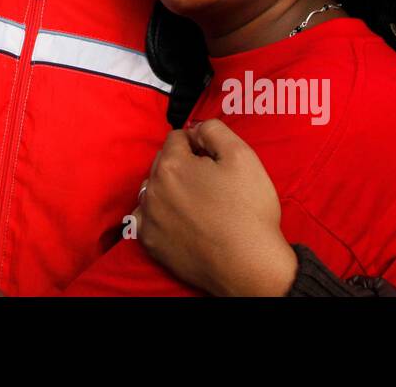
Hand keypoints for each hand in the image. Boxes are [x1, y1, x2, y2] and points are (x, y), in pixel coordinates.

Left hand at [133, 120, 296, 295]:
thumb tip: (196, 130)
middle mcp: (152, 189)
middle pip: (163, 162)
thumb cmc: (248, 211)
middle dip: (183, 165)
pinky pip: (145, 218)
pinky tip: (179, 221)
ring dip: (169, 189)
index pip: (177, 137)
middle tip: (211, 183)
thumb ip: (214, 129)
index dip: (199, 144)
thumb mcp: (242, 155)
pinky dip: (158, 215)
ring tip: (197, 203)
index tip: (215, 161)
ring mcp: (147, 218)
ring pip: (153, 189)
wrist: (250, 266)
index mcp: (171, 165)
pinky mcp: (150, 243)